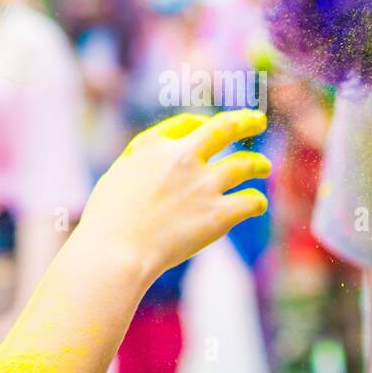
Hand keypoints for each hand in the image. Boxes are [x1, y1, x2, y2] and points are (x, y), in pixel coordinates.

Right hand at [76, 109, 269, 285]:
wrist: (116, 251)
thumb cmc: (107, 221)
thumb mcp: (116, 175)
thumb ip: (140, 162)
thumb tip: (156, 161)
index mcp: (156, 146)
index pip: (189, 123)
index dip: (205, 123)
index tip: (213, 126)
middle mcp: (184, 159)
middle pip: (226, 128)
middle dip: (246, 122)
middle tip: (258, 121)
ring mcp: (203, 186)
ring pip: (245, 165)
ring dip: (258, 164)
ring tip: (264, 166)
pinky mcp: (217, 215)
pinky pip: (250, 202)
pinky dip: (257, 202)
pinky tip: (258, 204)